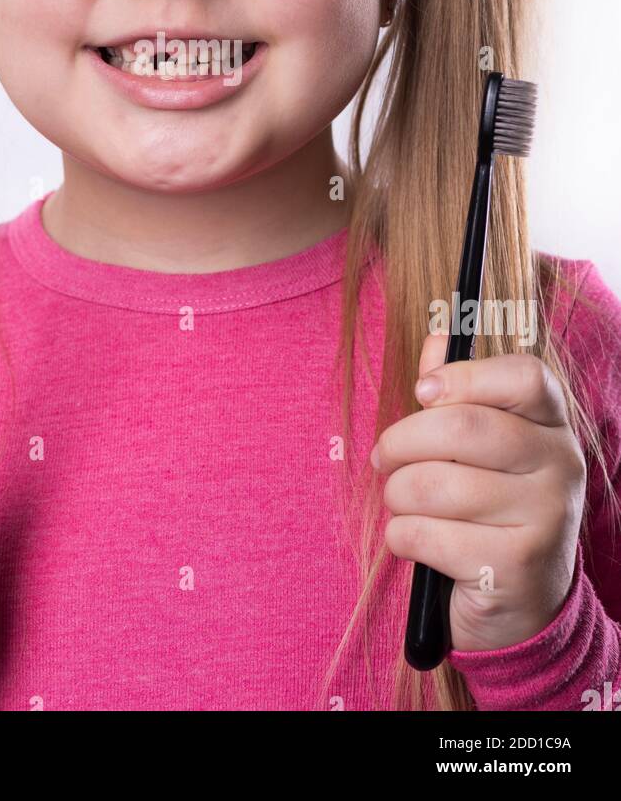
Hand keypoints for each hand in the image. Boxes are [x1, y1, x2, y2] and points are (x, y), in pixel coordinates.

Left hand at [370, 333, 587, 651]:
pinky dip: (401, 536)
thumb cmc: (491, 507)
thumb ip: (461, 392)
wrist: (524, 604)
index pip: (524, 376)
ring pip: (436, 485)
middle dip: (402, 441)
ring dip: (397, 494)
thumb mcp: (484, 448)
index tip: (422, 391)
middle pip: (464, 427)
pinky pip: (428, 535)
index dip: (463, 376)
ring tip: (401, 501)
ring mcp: (545, 519)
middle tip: (382, 457)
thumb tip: (437, 338)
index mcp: (553, 426)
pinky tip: (414, 540)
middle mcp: (560, 466)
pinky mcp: (514, 567)